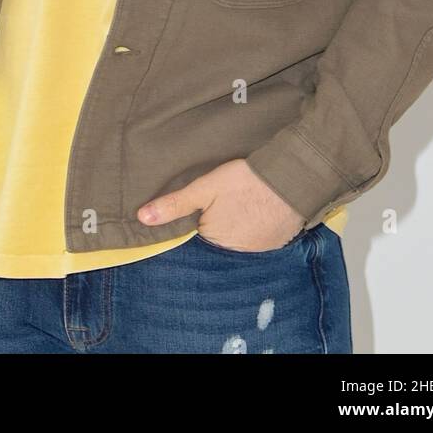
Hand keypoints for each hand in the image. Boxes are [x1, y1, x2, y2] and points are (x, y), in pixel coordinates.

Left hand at [136, 158, 305, 251]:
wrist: (291, 179)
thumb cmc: (245, 182)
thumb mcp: (204, 187)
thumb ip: (175, 204)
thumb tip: (141, 218)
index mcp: (214, 241)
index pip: (196, 237)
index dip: (195, 222)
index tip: (198, 209)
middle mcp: (235, 253)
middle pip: (217, 239)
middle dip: (216, 225)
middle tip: (223, 203)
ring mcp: (258, 250)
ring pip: (238, 239)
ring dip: (236, 227)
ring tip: (238, 205)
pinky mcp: (277, 243)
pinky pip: (258, 239)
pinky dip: (255, 227)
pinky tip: (255, 210)